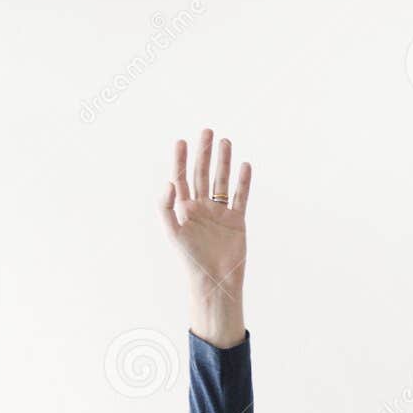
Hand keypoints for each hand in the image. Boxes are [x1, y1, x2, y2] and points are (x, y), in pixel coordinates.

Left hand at [159, 129, 250, 347]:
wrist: (215, 280)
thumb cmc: (190, 259)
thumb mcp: (173, 232)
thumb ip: (167, 206)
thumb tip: (169, 182)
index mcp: (184, 209)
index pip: (181, 178)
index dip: (180, 160)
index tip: (182, 141)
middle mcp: (202, 207)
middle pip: (202, 174)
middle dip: (204, 153)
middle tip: (207, 132)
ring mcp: (220, 213)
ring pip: (222, 182)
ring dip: (223, 162)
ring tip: (226, 142)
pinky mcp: (237, 221)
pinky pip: (240, 197)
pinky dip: (243, 182)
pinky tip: (245, 166)